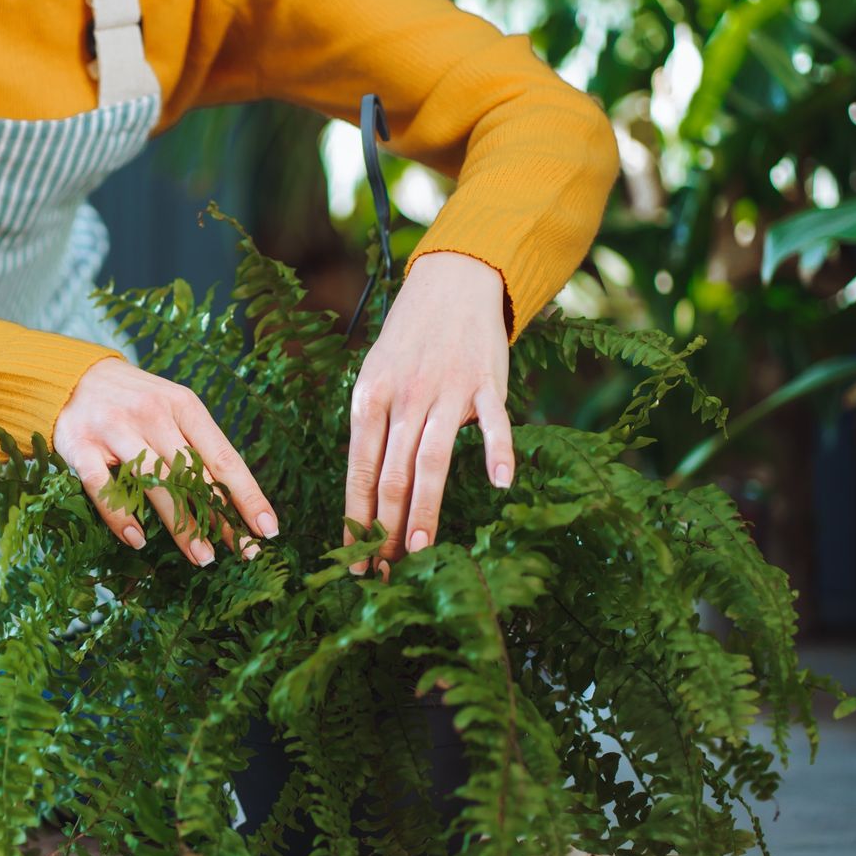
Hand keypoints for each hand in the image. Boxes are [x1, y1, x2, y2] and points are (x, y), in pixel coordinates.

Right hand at [54, 358, 278, 565]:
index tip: (267, 527)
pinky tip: (138, 539)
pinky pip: (101, 485)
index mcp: (183, 405)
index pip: (223, 457)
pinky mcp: (79, 445)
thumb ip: (199, 447)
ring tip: (202, 556)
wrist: (72, 376)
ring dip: (181, 524)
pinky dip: (120, 515)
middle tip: (242, 552)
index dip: (247, 495)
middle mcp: (151, 414)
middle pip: (193, 474)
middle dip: (220, 517)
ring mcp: (114, 429)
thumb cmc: (135, 402)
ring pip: (154, 480)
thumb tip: (235, 500)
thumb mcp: (173, 411)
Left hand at [343, 251, 513, 573]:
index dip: (357, 518)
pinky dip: (498, 452)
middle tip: (386, 570)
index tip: (354, 557)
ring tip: (420, 550)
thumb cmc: (409, 342)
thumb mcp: (376, 378)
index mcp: (369, 398)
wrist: (452, 284)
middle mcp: (405, 397)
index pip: (359, 470)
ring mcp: (447, 391)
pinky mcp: (487, 384)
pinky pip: (494, 424)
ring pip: (432, 459)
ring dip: (426, 508)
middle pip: (392, 474)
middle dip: (386, 528)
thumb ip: (373, 429)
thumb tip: (366, 492)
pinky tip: (500, 485)